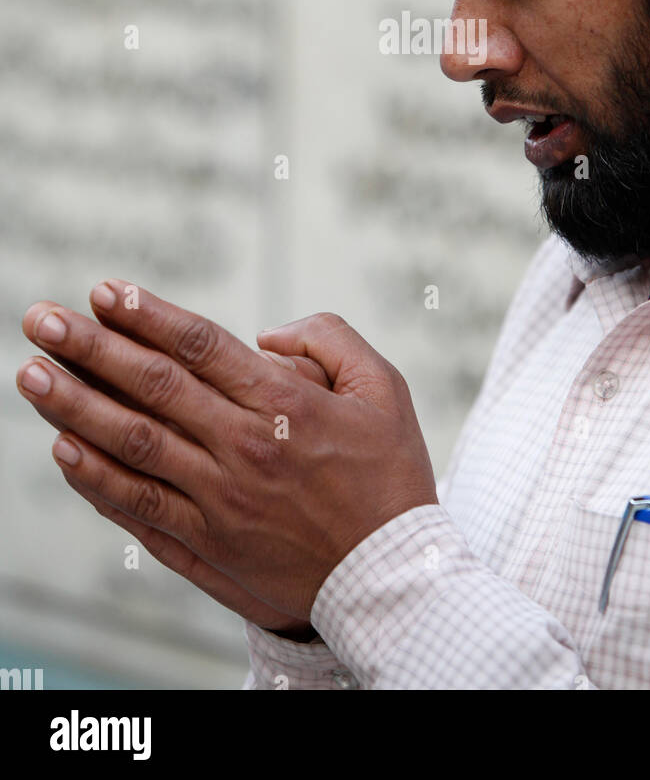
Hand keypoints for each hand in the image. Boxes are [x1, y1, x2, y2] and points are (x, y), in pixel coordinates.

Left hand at [17, 282, 436, 621]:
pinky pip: (138, 508)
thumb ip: (330, 340)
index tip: (102, 291)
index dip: (147, 315)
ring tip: (31, 375)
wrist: (392, 580)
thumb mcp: (385, 389)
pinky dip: (97, 479)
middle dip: (90, 349)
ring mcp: (219, 502)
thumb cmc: (390, 478)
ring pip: (133, 446)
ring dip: (75, 407)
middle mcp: (244, 450)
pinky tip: (64, 450)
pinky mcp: (207, 545)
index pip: (201, 347)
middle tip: (40, 318)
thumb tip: (267, 333)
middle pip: (153, 389)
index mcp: (286, 406)